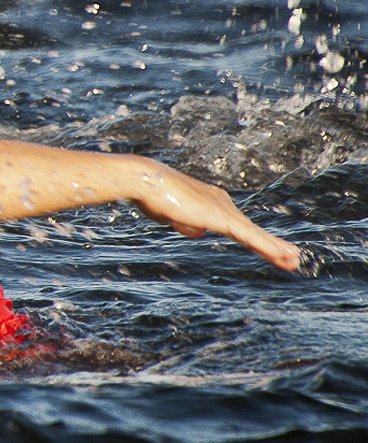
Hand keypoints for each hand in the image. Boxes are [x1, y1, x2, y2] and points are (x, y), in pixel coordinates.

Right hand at [128, 162, 299, 270]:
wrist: (147, 181)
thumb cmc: (151, 195)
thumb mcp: (170, 214)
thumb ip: (185, 222)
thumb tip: (197, 230)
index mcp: (211, 202)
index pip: (237, 225)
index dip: (253, 239)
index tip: (268, 249)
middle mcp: (223, 203)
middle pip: (251, 230)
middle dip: (271, 245)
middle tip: (292, 257)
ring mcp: (224, 211)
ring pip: (255, 235)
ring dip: (275, 249)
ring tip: (294, 261)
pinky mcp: (223, 220)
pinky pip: (250, 237)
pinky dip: (268, 248)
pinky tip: (283, 257)